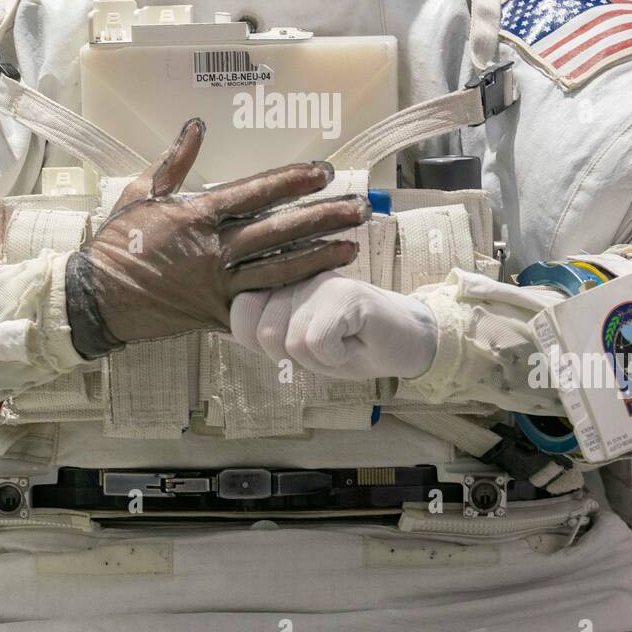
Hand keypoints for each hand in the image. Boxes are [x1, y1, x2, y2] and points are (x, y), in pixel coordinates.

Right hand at [65, 118, 370, 357]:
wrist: (97, 300)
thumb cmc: (118, 244)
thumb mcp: (140, 194)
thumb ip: (174, 162)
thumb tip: (195, 126)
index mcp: (198, 216)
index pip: (256, 193)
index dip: (292, 182)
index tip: (323, 172)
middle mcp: (215, 251)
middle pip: (280, 231)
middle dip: (323, 218)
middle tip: (357, 208)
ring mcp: (219, 285)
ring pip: (280, 269)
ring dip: (319, 256)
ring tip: (352, 247)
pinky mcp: (219, 313)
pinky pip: (261, 303)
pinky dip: (290, 295)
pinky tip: (317, 287)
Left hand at [230, 270, 438, 380]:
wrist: (406, 341)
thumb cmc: (351, 343)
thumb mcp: (299, 342)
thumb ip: (264, 330)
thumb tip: (225, 327)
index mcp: (282, 281)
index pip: (240, 311)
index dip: (262, 341)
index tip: (296, 342)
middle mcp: (298, 274)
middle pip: (263, 332)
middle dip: (294, 356)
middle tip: (325, 344)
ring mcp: (322, 281)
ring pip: (290, 341)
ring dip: (319, 358)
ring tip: (343, 341)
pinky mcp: (346, 295)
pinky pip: (317, 342)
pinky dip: (337, 357)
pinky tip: (355, 342)